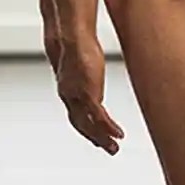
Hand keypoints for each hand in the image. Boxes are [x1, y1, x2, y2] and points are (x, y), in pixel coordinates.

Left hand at [55, 36, 123, 154]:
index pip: (75, 112)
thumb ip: (85, 68)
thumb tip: (89, 65)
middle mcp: (69, 95)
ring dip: (102, 138)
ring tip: (114, 148)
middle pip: (80, 123)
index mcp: (67, 88)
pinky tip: (118, 134)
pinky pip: (99, 117)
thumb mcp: (82, 58)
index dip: (85, 124)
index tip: (95, 133)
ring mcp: (78, 96)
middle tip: (106, 148)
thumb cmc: (77, 41)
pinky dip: (109, 128)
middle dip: (93, 137)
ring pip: (89, 124)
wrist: (71, 36)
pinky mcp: (88, 94)